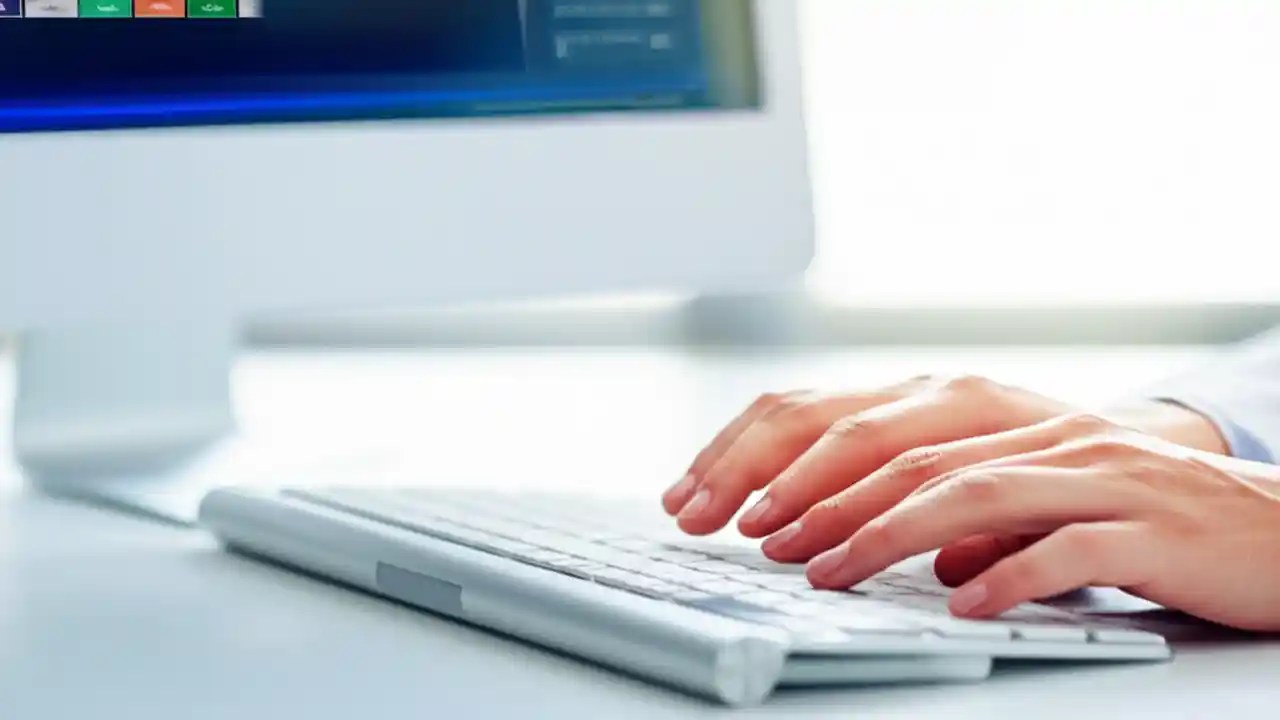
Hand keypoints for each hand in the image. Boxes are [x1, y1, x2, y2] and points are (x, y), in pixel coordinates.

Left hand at [663, 375, 1225, 539]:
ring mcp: (1090, 467)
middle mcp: (1030, 425)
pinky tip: (958, 603)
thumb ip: (970, 514)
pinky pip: (1064, 543)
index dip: (774, 452)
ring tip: (821, 569)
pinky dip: (1006, 572)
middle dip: (805, 488)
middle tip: (748, 536)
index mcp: (988, 411)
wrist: (1274, 523)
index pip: (852, 415)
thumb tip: (921, 560)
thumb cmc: (1141, 511)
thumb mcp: (1032, 502)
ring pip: (965, 487)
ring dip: (879, 531)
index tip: (711, 498)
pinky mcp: (1148, 521)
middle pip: (891, 442)